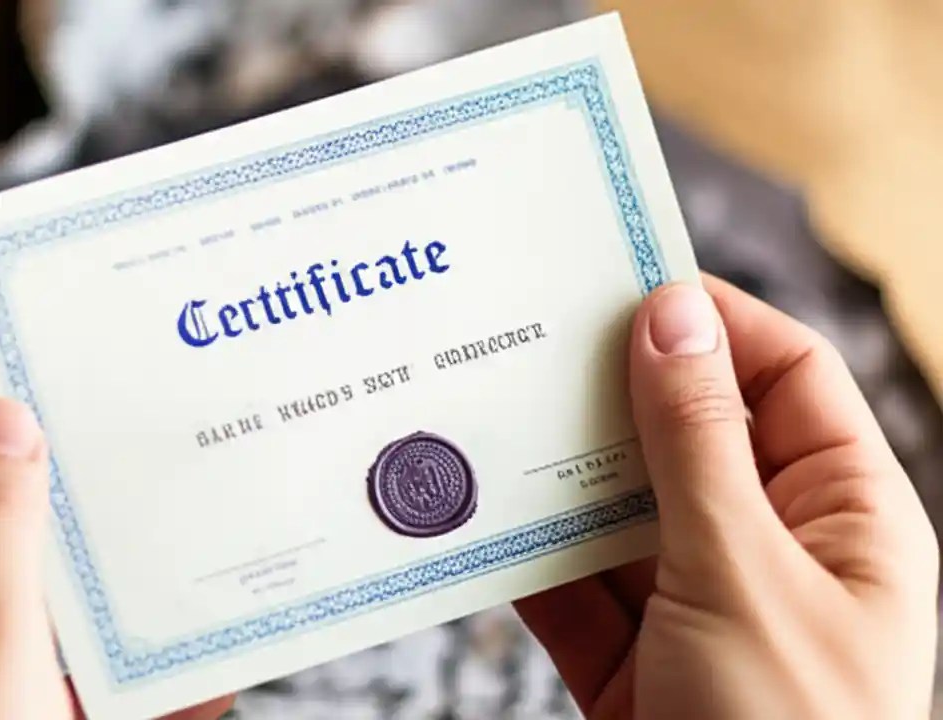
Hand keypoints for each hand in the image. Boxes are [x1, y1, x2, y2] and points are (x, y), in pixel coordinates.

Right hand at [515, 275, 938, 718]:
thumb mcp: (747, 576)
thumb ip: (698, 446)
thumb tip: (669, 316)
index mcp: (842, 515)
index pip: (780, 375)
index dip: (708, 319)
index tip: (619, 281)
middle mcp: (767, 547)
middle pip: (684, 433)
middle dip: (610, 392)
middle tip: (528, 342)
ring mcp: (694, 604)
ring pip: (616, 507)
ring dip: (555, 473)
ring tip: (487, 420)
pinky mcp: (631, 659)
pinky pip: (573, 583)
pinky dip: (526, 553)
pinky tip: (477, 518)